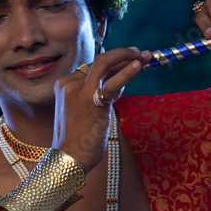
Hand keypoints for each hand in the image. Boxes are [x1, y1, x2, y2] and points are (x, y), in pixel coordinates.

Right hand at [52, 47, 150, 170]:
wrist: (68, 159)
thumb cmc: (78, 140)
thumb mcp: (84, 111)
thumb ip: (98, 94)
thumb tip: (118, 80)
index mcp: (65, 85)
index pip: (93, 68)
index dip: (115, 66)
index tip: (131, 64)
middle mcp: (70, 84)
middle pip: (99, 61)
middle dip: (122, 54)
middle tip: (139, 52)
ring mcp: (80, 92)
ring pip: (104, 65)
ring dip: (127, 57)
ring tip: (145, 55)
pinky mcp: (93, 104)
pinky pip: (111, 84)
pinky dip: (127, 72)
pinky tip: (138, 66)